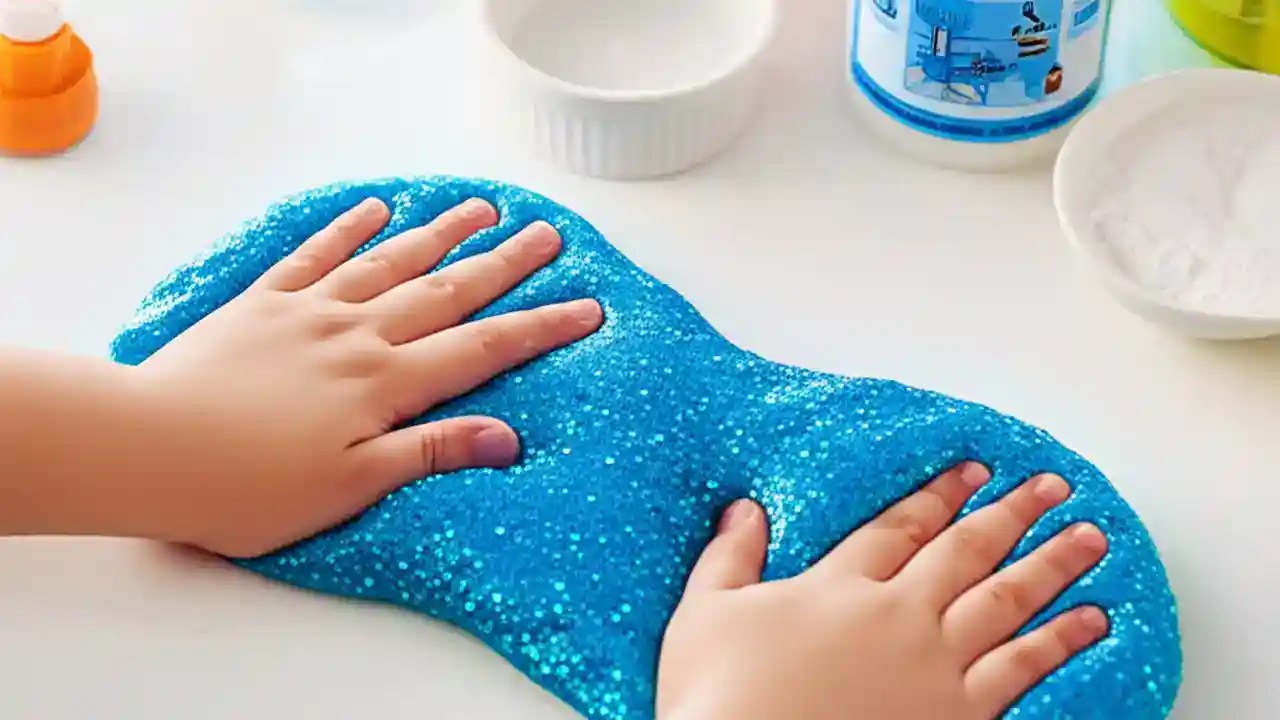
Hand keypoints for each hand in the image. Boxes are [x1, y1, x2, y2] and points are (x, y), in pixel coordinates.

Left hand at [136, 197, 601, 556]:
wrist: (148, 447)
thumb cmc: (249, 486)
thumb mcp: (351, 486)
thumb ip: (429, 454)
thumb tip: (507, 438)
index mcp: (385, 383)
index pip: (481, 348)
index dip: (539, 328)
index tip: (587, 308)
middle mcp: (358, 334)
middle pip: (446, 291)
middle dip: (503, 265)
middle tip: (549, 235)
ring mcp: (310, 311)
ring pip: (390, 262)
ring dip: (440, 233)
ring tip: (482, 208)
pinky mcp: (263, 303)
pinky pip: (314, 255)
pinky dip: (347, 230)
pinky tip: (374, 209)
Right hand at [657, 465, 1108, 719]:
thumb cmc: (719, 697)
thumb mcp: (704, 615)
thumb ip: (729, 558)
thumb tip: (744, 509)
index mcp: (840, 587)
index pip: (901, 527)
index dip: (940, 495)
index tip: (974, 471)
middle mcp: (897, 616)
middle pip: (966, 553)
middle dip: (1012, 514)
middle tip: (1054, 488)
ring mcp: (934, 667)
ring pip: (1006, 603)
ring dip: (1052, 566)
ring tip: (1091, 541)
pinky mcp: (957, 716)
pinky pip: (1022, 671)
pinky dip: (1059, 643)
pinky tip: (1092, 623)